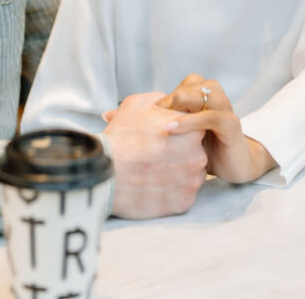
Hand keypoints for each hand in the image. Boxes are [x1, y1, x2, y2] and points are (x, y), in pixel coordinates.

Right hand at [103, 92, 207, 219]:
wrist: (105, 171)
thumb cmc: (122, 136)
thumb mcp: (138, 104)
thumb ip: (162, 100)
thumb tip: (169, 103)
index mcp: (191, 129)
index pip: (194, 127)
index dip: (178, 131)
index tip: (163, 135)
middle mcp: (198, 156)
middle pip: (195, 152)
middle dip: (179, 152)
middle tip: (156, 153)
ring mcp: (192, 181)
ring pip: (190, 174)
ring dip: (177, 172)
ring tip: (153, 169)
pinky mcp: (184, 202)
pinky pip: (183, 194)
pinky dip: (171, 190)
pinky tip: (154, 184)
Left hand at [156, 75, 275, 183]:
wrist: (236, 166)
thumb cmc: (206, 147)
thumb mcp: (182, 131)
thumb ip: (163, 119)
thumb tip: (122, 116)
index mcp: (203, 93)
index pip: (180, 87)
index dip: (163, 101)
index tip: (146, 119)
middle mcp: (215, 95)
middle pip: (188, 86)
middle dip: (169, 103)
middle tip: (153, 123)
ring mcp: (225, 108)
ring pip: (198, 94)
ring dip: (178, 107)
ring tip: (162, 124)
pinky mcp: (231, 124)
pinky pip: (209, 116)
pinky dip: (189, 121)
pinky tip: (172, 129)